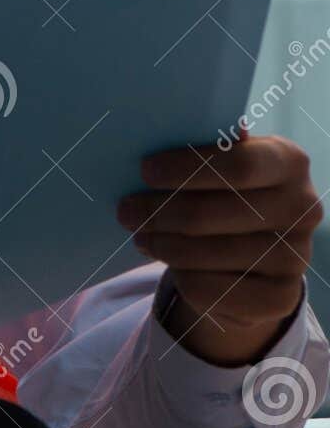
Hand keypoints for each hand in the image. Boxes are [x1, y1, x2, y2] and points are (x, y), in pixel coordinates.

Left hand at [117, 129, 319, 365]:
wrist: (255, 254)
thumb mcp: (223, 164)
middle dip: (158, 211)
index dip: (186, 168)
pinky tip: (166, 259)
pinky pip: (211, 288)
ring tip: (139, 234)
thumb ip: (205, 150)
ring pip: (206, 252)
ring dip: (162, 243)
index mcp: (289, 163)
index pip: (238, 164)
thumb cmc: (228, 192)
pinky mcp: (279, 296)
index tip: (145, 170)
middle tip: (126, 210)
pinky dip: (180, 275)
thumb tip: (167, 131)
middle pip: (210, 212)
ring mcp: (294, 255)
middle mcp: (302, 208)